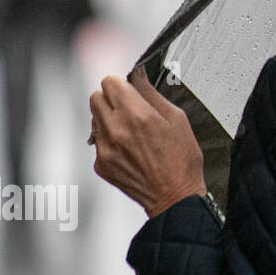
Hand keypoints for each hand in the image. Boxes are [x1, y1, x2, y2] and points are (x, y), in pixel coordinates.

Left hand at [90, 68, 206, 218]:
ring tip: (131, 131)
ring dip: (108, 119)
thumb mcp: (178, 119)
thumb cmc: (181, 161)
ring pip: (94, 119)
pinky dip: (109, 141)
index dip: (122, 84)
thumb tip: (139, 78)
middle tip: (128, 108)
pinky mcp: (100, 164)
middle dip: (111, 99)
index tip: (129, 90)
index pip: (109, 82)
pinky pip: (97, 141)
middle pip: (95, 97)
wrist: (174, 196)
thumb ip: (153, 94)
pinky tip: (129, 149)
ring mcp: (104, 148)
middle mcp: (116, 130)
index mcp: (137, 114)